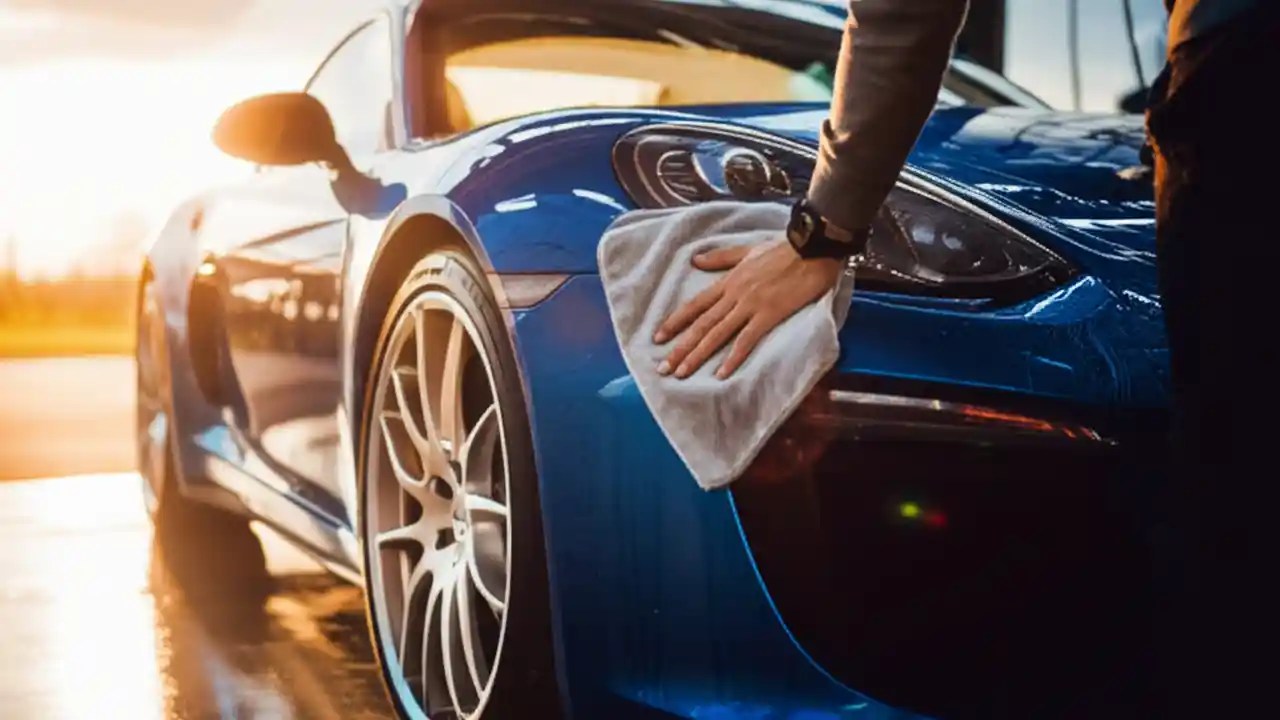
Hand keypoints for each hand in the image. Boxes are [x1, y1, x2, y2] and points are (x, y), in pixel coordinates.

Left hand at [654, 237, 843, 379]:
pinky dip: (733, 357)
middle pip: (701, 324)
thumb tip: (694, 260)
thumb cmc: (784, 249)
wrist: (812, 247)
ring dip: (698, 355)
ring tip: (682, 373)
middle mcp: (734, 294)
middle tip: (663, 367)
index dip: (675, 321)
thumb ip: (720, 258)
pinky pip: (747, 339)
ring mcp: (751, 305)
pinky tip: (721, 373)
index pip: (695, 304)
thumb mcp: (747, 250)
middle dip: (680, 347)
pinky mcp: (769, 314)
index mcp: (728, 280)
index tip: (658, 337)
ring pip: (718, 333)